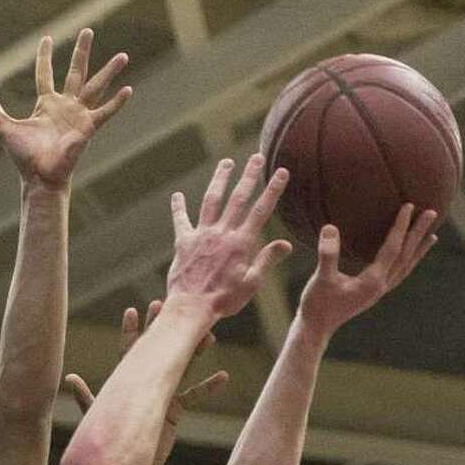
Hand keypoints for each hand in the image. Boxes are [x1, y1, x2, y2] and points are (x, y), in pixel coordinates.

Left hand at [0, 28, 130, 189]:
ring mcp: (78, 116)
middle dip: (81, 51)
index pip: (45, 74)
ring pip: (96, 87)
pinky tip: (129, 89)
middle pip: (76, 72)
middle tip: (88, 30)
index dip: (45, 56)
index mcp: (46, 104)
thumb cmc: (24, 157)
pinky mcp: (88, 128)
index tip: (47, 38)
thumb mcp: (4, 128)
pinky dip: (117, 103)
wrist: (39, 177)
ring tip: (123, 55)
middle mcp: (65, 106)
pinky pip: (105, 113)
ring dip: (109, 71)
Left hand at [65, 301, 228, 464]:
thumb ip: (86, 397)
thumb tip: (69, 377)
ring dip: (195, 352)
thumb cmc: (110, 442)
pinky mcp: (175, 411)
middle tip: (172, 307)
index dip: (130, 331)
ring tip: (209, 337)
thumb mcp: (98, 417)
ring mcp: (162, 395)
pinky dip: (208, 387)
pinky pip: (194, 395)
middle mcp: (146, 384)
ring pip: (182, 367)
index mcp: (126, 381)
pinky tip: (223, 377)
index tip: (131, 311)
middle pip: (158, 350)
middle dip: (165, 329)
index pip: (128, 350)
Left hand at [167, 153, 291, 324]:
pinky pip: (181, 220)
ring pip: (212, 200)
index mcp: (241, 244)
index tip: (281, 171)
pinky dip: (179, 207)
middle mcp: (222, 234)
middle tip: (256, 156)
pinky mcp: (183, 242)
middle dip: (249, 176)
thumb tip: (287, 244)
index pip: (261, 211)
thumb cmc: (223, 301)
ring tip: (226, 163)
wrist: (191, 308)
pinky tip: (177, 195)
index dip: (272, 190)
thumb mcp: (251, 284)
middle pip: (238, 198)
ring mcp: (202, 235)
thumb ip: (267, 260)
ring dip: (220, 179)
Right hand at [298, 206, 437, 342]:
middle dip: (418, 234)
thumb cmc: (316, 304)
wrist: (315, 329)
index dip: (400, 226)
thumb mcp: (321, 278)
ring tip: (432, 237)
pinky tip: (407, 256)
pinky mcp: (372, 293)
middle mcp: (380, 287)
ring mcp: (378, 291)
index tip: (409, 205)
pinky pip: (396, 274)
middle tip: (432, 212)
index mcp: (372, 282)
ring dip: (418, 250)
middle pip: (405, 256)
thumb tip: (330, 227)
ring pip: (405, 267)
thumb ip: (327, 254)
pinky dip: (406, 262)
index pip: (392, 249)